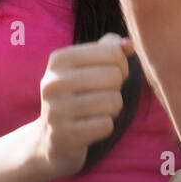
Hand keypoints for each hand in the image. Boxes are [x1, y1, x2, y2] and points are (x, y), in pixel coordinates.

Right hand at [33, 33, 131, 178]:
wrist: (51, 137)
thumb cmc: (78, 94)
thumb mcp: (87, 66)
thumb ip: (110, 49)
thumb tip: (129, 44)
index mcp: (58, 59)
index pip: (112, 52)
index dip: (121, 64)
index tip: (108, 74)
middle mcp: (53, 82)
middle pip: (114, 76)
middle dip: (116, 87)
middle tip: (102, 94)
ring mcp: (56, 110)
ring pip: (113, 101)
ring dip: (112, 108)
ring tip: (96, 110)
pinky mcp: (64, 136)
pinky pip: (106, 125)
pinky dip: (105, 126)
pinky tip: (90, 126)